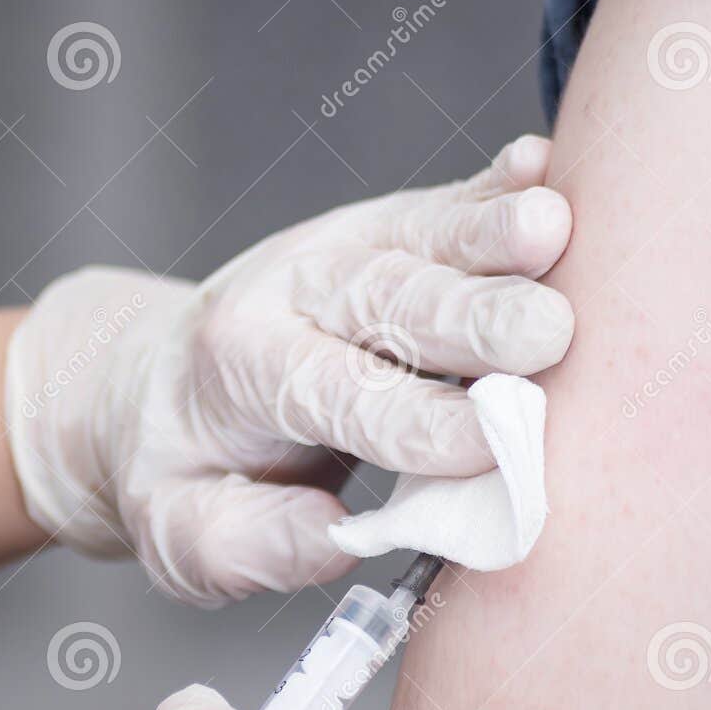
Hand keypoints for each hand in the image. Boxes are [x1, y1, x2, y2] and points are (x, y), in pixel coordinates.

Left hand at [4, 134, 572, 605]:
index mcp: (236, 366)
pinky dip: (493, 189)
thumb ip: (251, 543)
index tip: (486, 444)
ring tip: (555, 229)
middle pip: (389, 302)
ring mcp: (343, 249)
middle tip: (548, 334)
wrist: (155, 388)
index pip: (333, 394)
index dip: (410, 421)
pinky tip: (541, 167)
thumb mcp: (181, 534)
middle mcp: (291, 289)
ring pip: (422, 238)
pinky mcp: (385, 230)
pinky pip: (442, 205)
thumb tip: (336, 537)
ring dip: (491, 235)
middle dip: (472, 319)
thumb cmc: (183, 471)